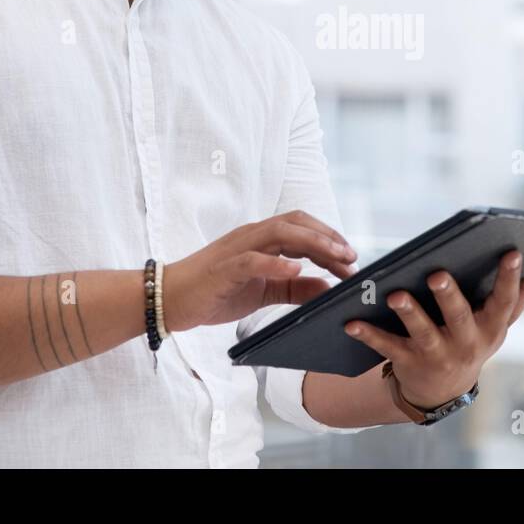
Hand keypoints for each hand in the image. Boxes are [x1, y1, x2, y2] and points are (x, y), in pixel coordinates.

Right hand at [162, 210, 357, 331]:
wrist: (170, 299)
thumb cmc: (216, 292)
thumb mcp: (264, 292)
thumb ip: (294, 288)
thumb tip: (326, 288)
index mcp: (261, 240)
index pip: (303, 229)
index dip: (330, 240)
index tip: (352, 261)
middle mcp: (251, 236)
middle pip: (296, 223)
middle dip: (328, 237)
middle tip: (352, 258)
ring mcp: (237, 248)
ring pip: (279, 233)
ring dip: (312, 243)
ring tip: (335, 258)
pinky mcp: (223, 268)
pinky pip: (252, 259)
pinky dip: (275, 262)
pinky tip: (296, 268)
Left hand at [343, 251, 523, 409]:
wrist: (442, 390)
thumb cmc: (472, 339)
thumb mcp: (498, 323)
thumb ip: (520, 294)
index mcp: (491, 327)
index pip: (504, 300)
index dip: (508, 277)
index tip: (511, 251)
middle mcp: (466, 342)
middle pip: (459, 316)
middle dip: (449, 296)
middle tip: (438, 274)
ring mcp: (437, 354)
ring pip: (422, 332)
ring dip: (409, 313)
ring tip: (394, 295)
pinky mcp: (408, 362)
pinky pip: (387, 347)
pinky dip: (368, 334)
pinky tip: (351, 320)